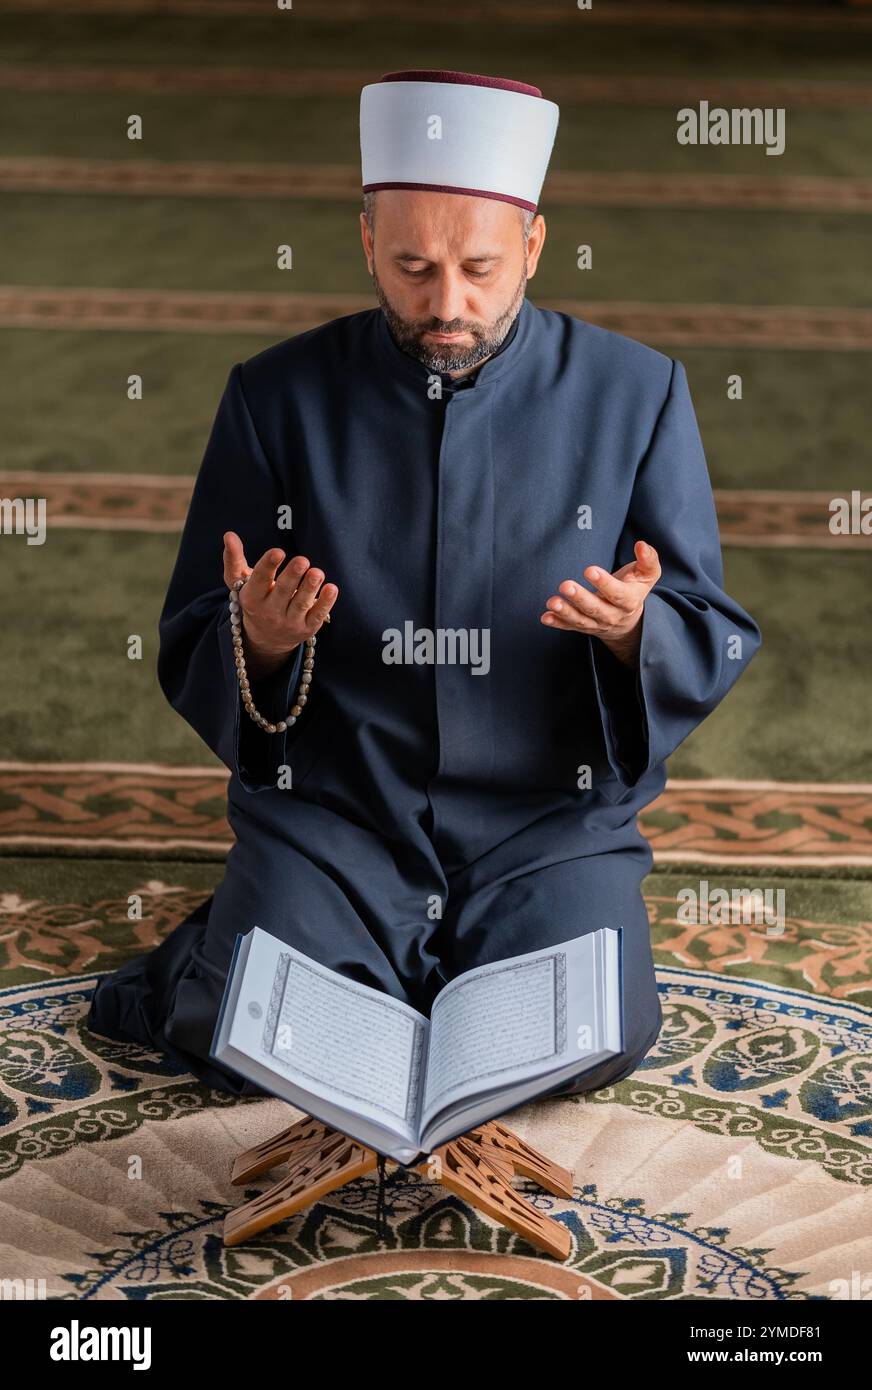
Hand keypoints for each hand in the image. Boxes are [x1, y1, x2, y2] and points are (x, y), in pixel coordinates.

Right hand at [222, 531, 338, 680]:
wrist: (267, 638)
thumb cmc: (255, 600)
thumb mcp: (240, 583)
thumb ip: (234, 559)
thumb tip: (229, 535)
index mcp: (252, 598)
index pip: (259, 580)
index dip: (268, 566)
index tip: (278, 551)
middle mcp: (270, 612)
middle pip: (282, 592)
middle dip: (292, 576)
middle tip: (302, 560)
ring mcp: (289, 622)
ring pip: (301, 603)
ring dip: (310, 587)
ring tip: (317, 572)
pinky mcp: (307, 628)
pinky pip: (317, 615)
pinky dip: (325, 602)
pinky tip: (331, 588)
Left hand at [540, 541, 660, 667]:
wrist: (628, 619)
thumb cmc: (634, 588)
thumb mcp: (647, 575)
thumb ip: (648, 559)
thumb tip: (642, 545)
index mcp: (629, 601)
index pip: (618, 594)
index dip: (604, 583)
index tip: (589, 570)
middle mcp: (613, 615)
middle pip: (596, 609)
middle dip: (581, 598)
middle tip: (566, 585)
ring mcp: (597, 623)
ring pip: (581, 620)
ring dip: (565, 612)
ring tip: (552, 602)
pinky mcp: (584, 627)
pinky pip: (570, 627)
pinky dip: (557, 623)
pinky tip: (546, 617)